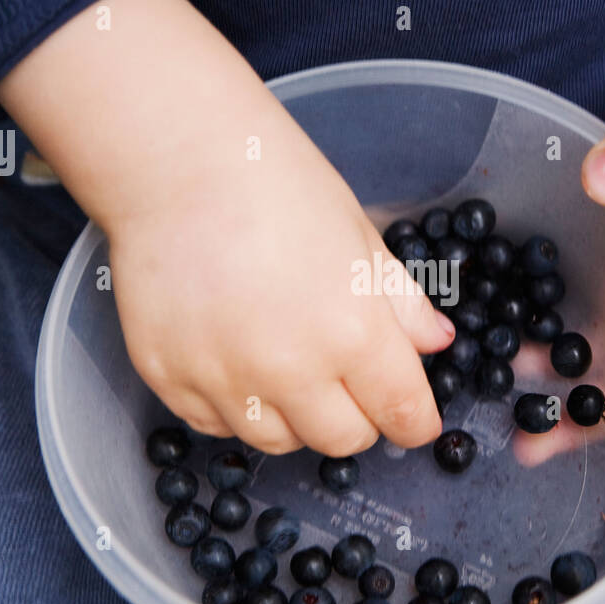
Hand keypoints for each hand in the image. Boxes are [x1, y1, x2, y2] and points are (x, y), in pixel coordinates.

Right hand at [106, 126, 454, 455]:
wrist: (176, 162)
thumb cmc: (278, 185)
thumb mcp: (359, 237)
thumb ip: (401, 302)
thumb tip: (435, 342)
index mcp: (353, 332)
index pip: (402, 412)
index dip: (414, 421)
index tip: (413, 420)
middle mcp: (290, 370)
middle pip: (342, 440)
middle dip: (356, 419)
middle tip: (346, 386)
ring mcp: (224, 380)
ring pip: (276, 442)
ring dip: (293, 418)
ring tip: (285, 368)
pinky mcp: (169, 379)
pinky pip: (213, 424)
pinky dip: (232, 408)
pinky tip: (234, 362)